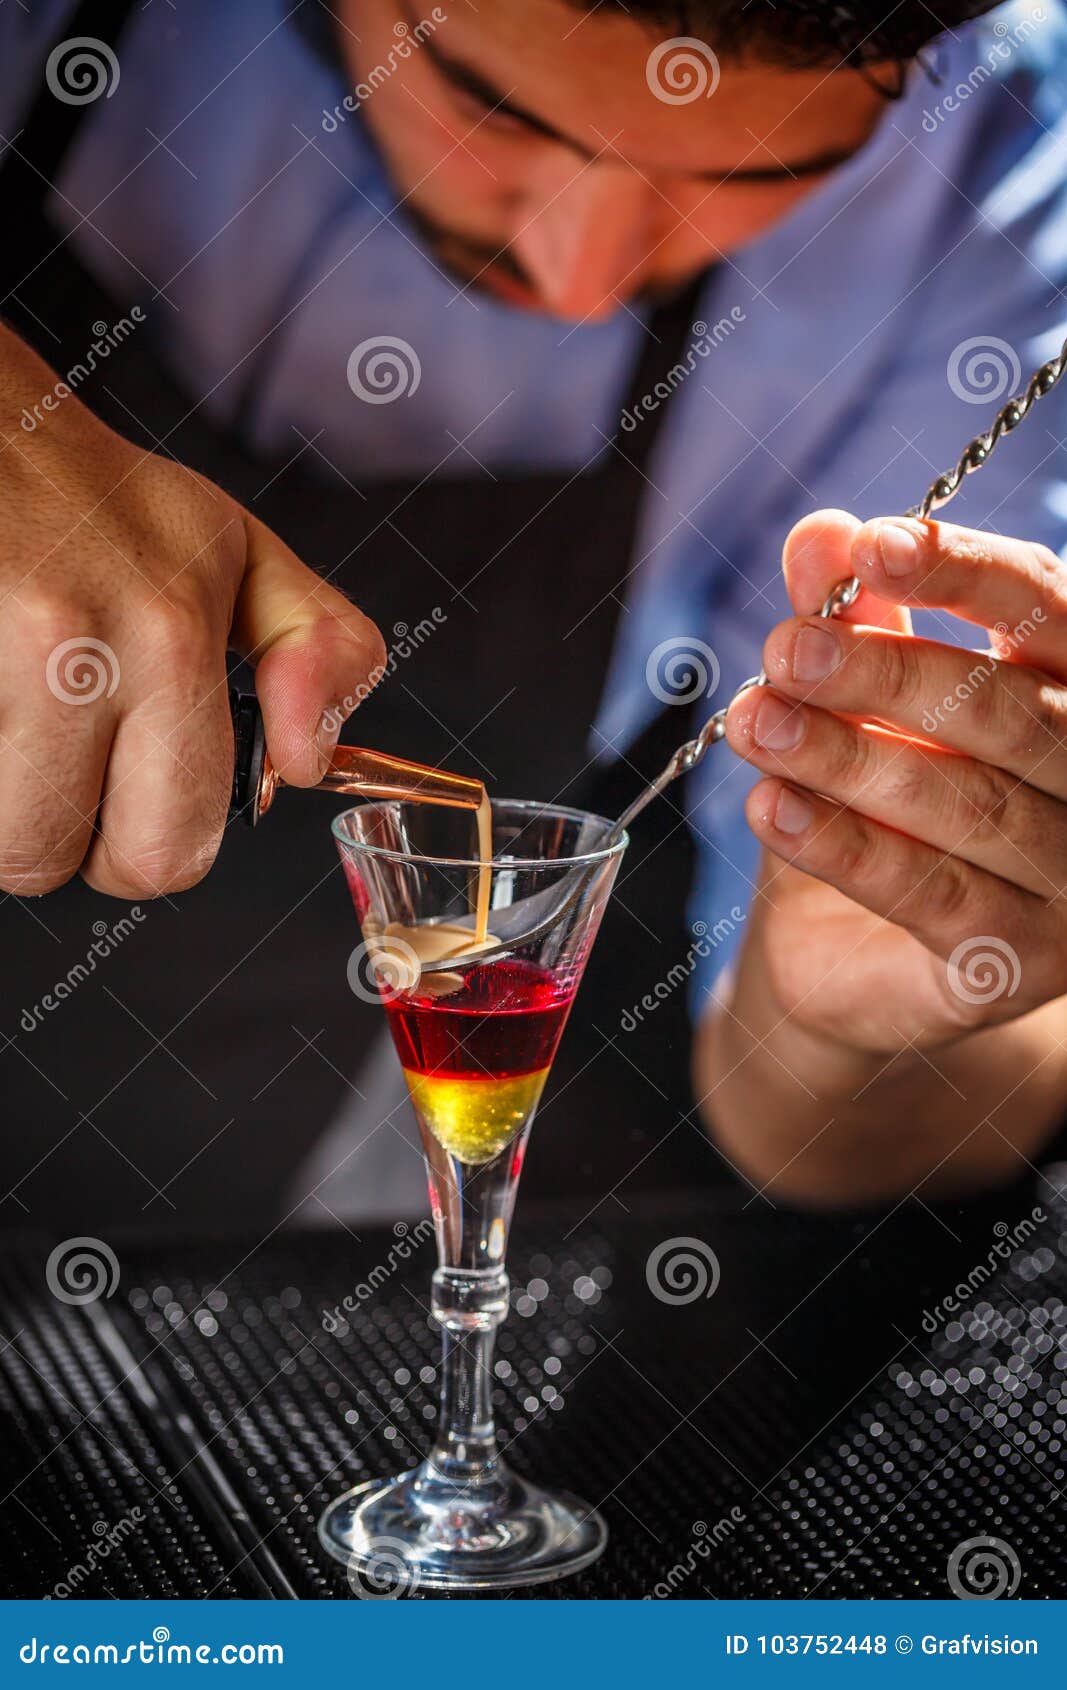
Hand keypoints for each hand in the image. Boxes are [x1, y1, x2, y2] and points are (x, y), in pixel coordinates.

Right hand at [0, 326, 384, 897]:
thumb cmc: (96, 495)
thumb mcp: (237, 553)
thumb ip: (317, 652)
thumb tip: (309, 761)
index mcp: (169, 638)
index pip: (166, 850)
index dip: (140, 850)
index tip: (123, 805)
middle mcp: (73, 651)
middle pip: (49, 859)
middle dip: (51, 840)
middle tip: (53, 769)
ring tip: (11, 714)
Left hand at [724, 507, 1066, 1057]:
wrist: (856, 956)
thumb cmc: (877, 804)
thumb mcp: (858, 702)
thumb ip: (852, 620)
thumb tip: (820, 534)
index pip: (1045, 608)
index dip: (965, 570)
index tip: (875, 544)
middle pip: (1002, 709)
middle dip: (883, 674)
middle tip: (784, 649)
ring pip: (963, 802)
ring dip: (845, 756)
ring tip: (755, 720)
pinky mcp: (1022, 958)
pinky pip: (929, 891)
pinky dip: (842, 844)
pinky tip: (769, 806)